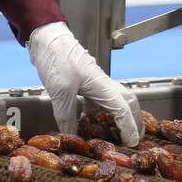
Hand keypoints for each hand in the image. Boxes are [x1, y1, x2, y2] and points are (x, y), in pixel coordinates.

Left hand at [27, 21, 141, 145]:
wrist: (45, 37)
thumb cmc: (55, 58)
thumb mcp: (60, 91)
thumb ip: (67, 116)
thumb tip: (71, 137)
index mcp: (102, 85)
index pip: (123, 109)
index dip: (129, 128)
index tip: (132, 143)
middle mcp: (103, 83)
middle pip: (129, 102)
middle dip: (136, 121)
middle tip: (136, 138)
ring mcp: (94, 81)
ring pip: (116, 100)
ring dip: (122, 116)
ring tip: (119, 133)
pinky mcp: (84, 81)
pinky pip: (99, 99)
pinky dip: (100, 112)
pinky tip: (90, 121)